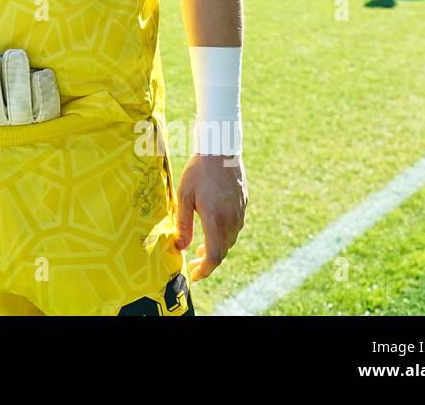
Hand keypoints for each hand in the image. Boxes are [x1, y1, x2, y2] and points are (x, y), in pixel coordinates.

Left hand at [174, 153, 246, 281]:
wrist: (221, 150)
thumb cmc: (198, 171)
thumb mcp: (184, 197)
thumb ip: (183, 224)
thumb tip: (181, 247)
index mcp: (216, 220)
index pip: (215, 256)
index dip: (205, 270)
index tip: (195, 275)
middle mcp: (231, 220)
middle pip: (223, 250)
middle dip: (209, 260)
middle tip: (195, 262)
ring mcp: (240, 212)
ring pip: (230, 239)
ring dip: (217, 247)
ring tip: (202, 247)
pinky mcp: (243, 204)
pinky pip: (235, 227)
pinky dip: (224, 235)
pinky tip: (213, 228)